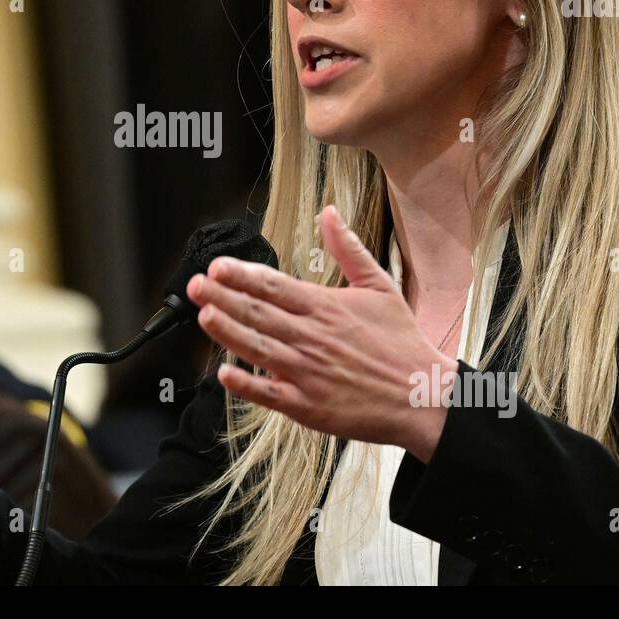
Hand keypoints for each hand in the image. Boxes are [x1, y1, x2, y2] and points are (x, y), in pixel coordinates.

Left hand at [186, 205, 456, 460]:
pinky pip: (269, 393)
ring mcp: (308, 372)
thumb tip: (330, 213)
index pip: (274, 285)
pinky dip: (246, 384)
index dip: (241, 275)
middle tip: (195, 285)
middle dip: (222, 297)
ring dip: (228, 332)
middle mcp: (312, 337)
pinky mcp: (308, 405)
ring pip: (258, 349)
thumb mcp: (380, 285)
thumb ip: (348, 249)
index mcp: (326, 307)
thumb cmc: (402, 343)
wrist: (424, 396)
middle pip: (258, 313)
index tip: (217, 266)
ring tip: (204, 315)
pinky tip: (223, 374)